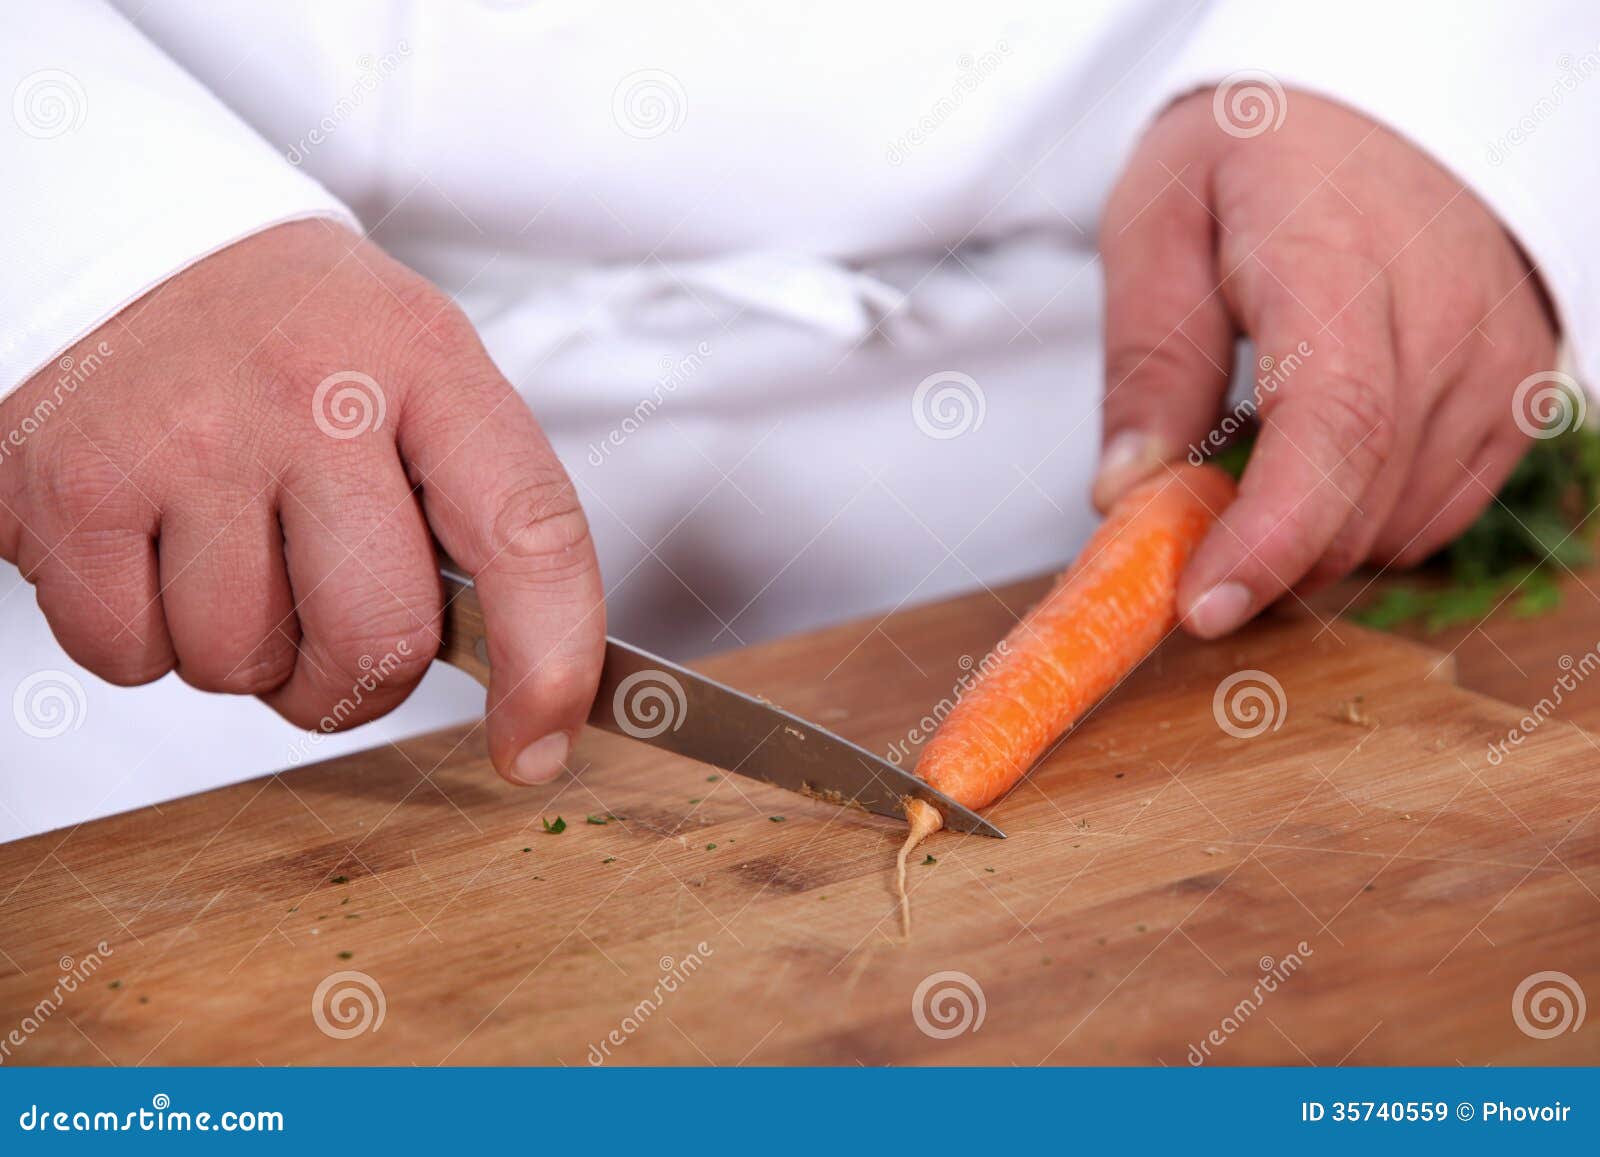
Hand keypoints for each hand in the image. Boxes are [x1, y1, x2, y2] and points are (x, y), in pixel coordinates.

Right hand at [0, 220, 604, 783]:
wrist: (120, 243)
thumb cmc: (296, 337)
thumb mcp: (415, 370)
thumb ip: (475, 507)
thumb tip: (524, 684)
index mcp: (428, 364)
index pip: (529, 533)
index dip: (551, 661)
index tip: (536, 744)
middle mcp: (314, 398)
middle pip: (378, 642)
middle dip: (360, 676)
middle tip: (332, 622)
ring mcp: (188, 443)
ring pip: (242, 667)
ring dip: (243, 651)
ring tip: (227, 546)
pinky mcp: (74, 490)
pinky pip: (130, 657)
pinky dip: (142, 634)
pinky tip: (150, 544)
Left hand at [1094, 88, 1557, 636]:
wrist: (1381, 108)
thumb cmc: (1256, 157)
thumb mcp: (1159, 225)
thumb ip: (1149, 360)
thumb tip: (1124, 493)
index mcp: (1338, 256)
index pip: (1333, 424)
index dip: (1270, 537)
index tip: (1202, 605)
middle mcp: (1444, 312)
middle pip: (1363, 495)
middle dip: (1260, 555)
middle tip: (1181, 543)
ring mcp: (1496, 356)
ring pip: (1398, 520)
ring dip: (1305, 542)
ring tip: (1241, 477)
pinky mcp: (1517, 392)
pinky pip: (1438, 511)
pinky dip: (1360, 524)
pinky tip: (1308, 476)